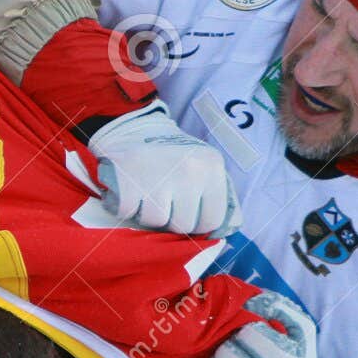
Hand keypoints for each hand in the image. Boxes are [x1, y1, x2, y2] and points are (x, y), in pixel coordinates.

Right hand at [89, 100, 241, 237]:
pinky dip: (128, 208)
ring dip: (149, 215)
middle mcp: (189, 169)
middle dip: (172, 220)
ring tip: (147, 193)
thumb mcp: (203, 166)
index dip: (198, 223)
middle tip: (163, 200)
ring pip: (157, 222)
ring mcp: (157, 175)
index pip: (213, 220)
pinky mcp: (128, 181)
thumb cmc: (171, 156)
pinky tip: (131, 192)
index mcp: (211, 166)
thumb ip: (218, 195)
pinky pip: (130, 214)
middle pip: (184, 225)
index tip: (187, 213)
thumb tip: (230, 228)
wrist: (131, 129)